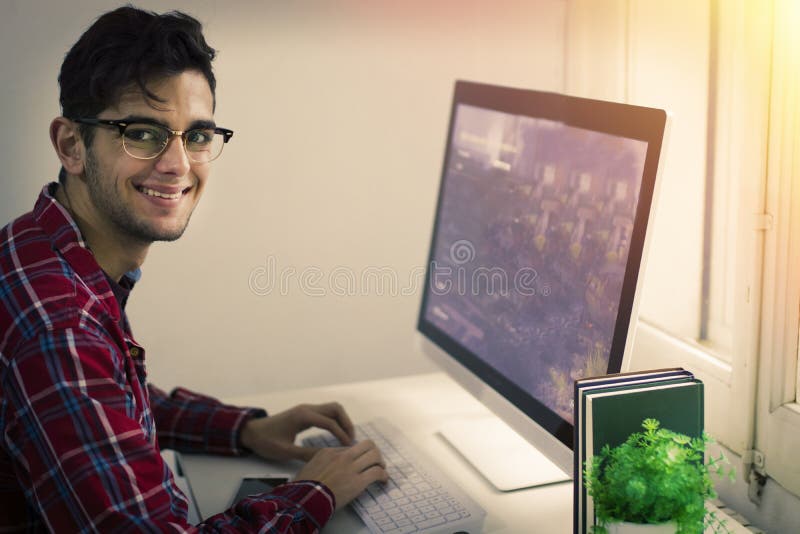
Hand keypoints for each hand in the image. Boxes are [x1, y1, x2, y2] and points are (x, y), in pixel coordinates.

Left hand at [240, 402, 354, 461]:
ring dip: (342, 420)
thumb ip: (307, 453)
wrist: (251, 432)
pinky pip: (326, 413)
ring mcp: (306, 409)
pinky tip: (337, 434)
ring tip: (347, 438)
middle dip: (346, 423)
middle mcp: (307, 409)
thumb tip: (328, 457)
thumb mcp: (286, 451)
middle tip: (351, 440)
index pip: (330, 422)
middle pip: (335, 408)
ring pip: (332, 409)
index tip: (349, 447)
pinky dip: (335, 421)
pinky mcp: (305, 413)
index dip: (342, 434)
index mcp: (303, 416)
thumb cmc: (266, 442)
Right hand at [294, 440, 388, 509]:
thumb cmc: (304, 487)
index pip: (352, 447)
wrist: (306, 499)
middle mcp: (343, 457)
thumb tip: (332, 464)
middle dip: (374, 452)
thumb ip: (323, 461)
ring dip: (381, 463)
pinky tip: (384, 480)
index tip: (362, 461)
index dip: (359, 455)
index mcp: (330, 452)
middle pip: (367, 445)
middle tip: (376, 461)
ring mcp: (351, 468)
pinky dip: (384, 475)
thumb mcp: (310, 466)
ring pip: (375, 456)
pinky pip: (377, 472)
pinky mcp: (358, 481)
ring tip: (382, 470)